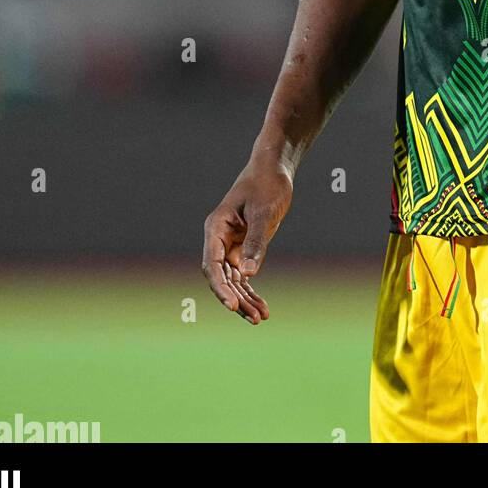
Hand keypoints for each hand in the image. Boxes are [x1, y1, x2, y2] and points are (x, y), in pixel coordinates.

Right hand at [201, 162, 293, 323]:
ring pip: (233, 281)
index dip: (221, 287)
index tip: (232, 305)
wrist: (274, 169)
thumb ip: (256, 242)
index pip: (213, 265)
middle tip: (254, 318)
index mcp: (216, 228)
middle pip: (222, 278)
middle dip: (236, 299)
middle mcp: (219, 240)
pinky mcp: (243, 248)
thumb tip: (249, 275)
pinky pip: (244, 276)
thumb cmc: (267, 184)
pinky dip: (252, 291)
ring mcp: (230, 246)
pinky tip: (263, 308)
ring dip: (246, 300)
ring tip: (261, 318)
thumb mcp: (264, 212)